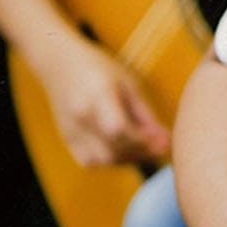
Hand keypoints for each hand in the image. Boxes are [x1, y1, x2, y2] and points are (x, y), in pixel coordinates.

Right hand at [43, 35, 170, 167]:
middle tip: (162, 146)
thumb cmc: (100, 69)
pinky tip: (126, 149)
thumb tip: (165, 140)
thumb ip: (145, 114)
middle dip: (141, 153)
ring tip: (146, 146)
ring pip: (102, 160)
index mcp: (97, 96)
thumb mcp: (128, 83)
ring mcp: (70, 131)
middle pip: (111, 150)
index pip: (118, 129)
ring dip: (128, 159)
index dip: (143, 140)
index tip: (164, 140)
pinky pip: (91, 161)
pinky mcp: (67, 140)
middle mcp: (80, 117)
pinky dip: (111, 160)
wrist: (61, 64)